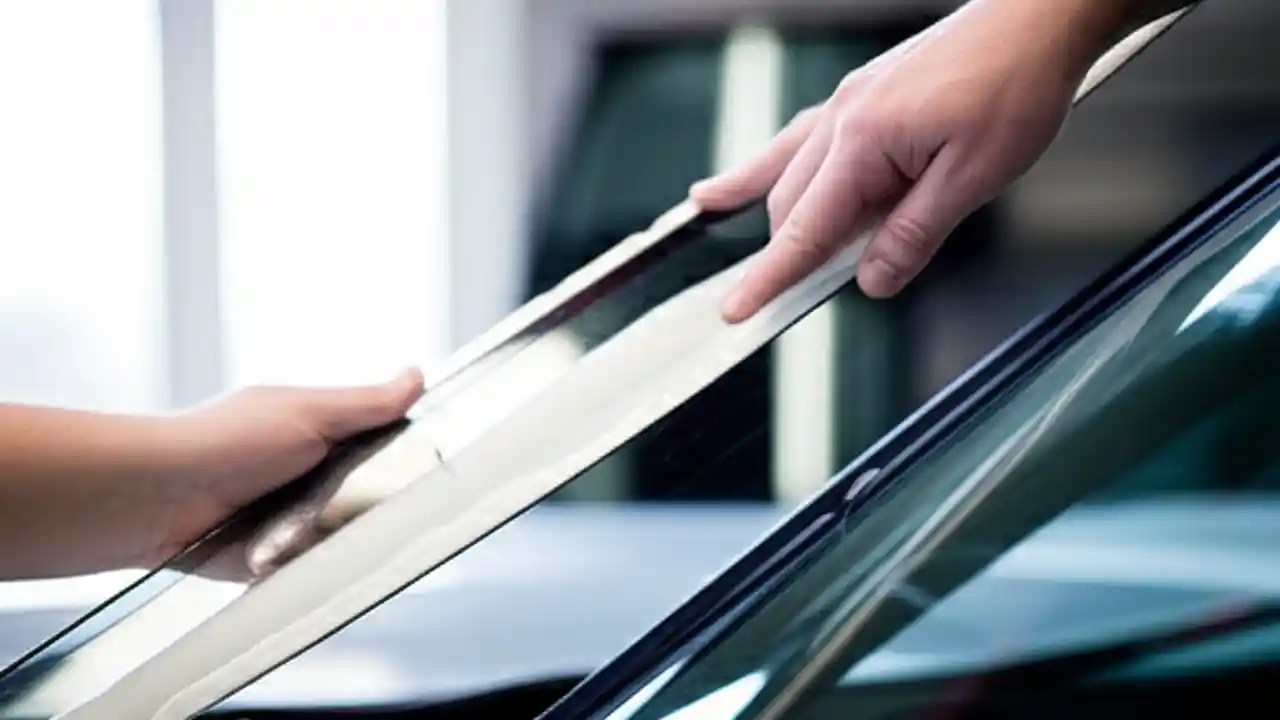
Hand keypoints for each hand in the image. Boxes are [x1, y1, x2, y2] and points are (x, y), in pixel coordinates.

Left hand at [148, 368, 424, 564]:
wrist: (158, 501)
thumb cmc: (225, 443)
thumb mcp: (309, 413)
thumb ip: (365, 404)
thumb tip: (416, 376)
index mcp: (319, 430)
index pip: (382, 438)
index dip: (410, 448)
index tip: (440, 458)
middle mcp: (309, 471)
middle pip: (373, 488)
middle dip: (387, 498)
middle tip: (408, 505)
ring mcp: (294, 515)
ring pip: (349, 529)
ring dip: (357, 533)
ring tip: (370, 535)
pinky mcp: (278, 556)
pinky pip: (318, 563)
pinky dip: (327, 563)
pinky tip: (335, 560)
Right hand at [693, 0, 1120, 319]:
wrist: (1036, 19)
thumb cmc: (1015, 84)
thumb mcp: (974, 177)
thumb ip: (914, 233)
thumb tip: (872, 279)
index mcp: (864, 140)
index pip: (803, 227)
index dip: (770, 276)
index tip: (737, 310)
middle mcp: (844, 117)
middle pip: (792, 203)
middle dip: (785, 251)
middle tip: (788, 298)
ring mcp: (850, 101)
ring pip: (787, 164)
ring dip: (761, 200)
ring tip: (710, 207)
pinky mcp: (865, 94)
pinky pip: (805, 136)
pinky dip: (778, 162)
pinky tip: (758, 172)